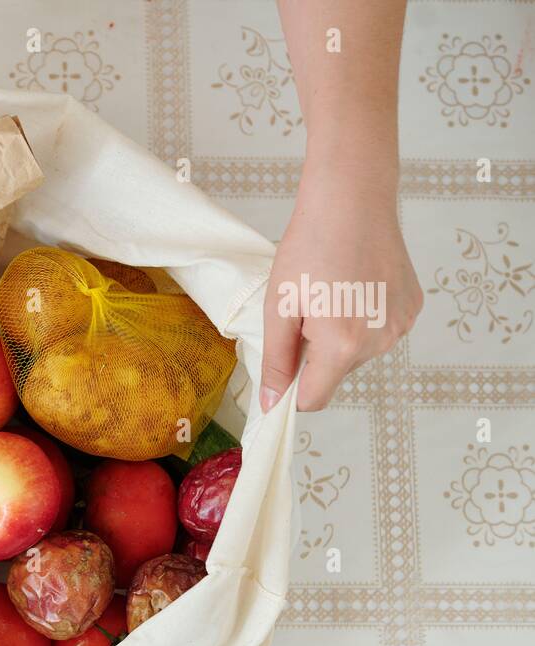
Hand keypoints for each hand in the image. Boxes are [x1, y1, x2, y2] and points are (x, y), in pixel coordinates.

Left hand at [260, 169, 421, 412]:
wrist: (352, 200)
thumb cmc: (309, 248)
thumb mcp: (279, 307)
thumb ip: (277, 360)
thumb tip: (272, 405)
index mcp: (343, 346)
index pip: (315, 398)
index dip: (293, 390)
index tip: (283, 366)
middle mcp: (380, 342)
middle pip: (336, 373)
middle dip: (316, 353)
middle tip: (309, 308)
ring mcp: (401, 325)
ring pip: (358, 353)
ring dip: (340, 336)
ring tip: (333, 292)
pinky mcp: (413, 308)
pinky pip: (379, 331)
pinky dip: (364, 319)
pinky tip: (356, 285)